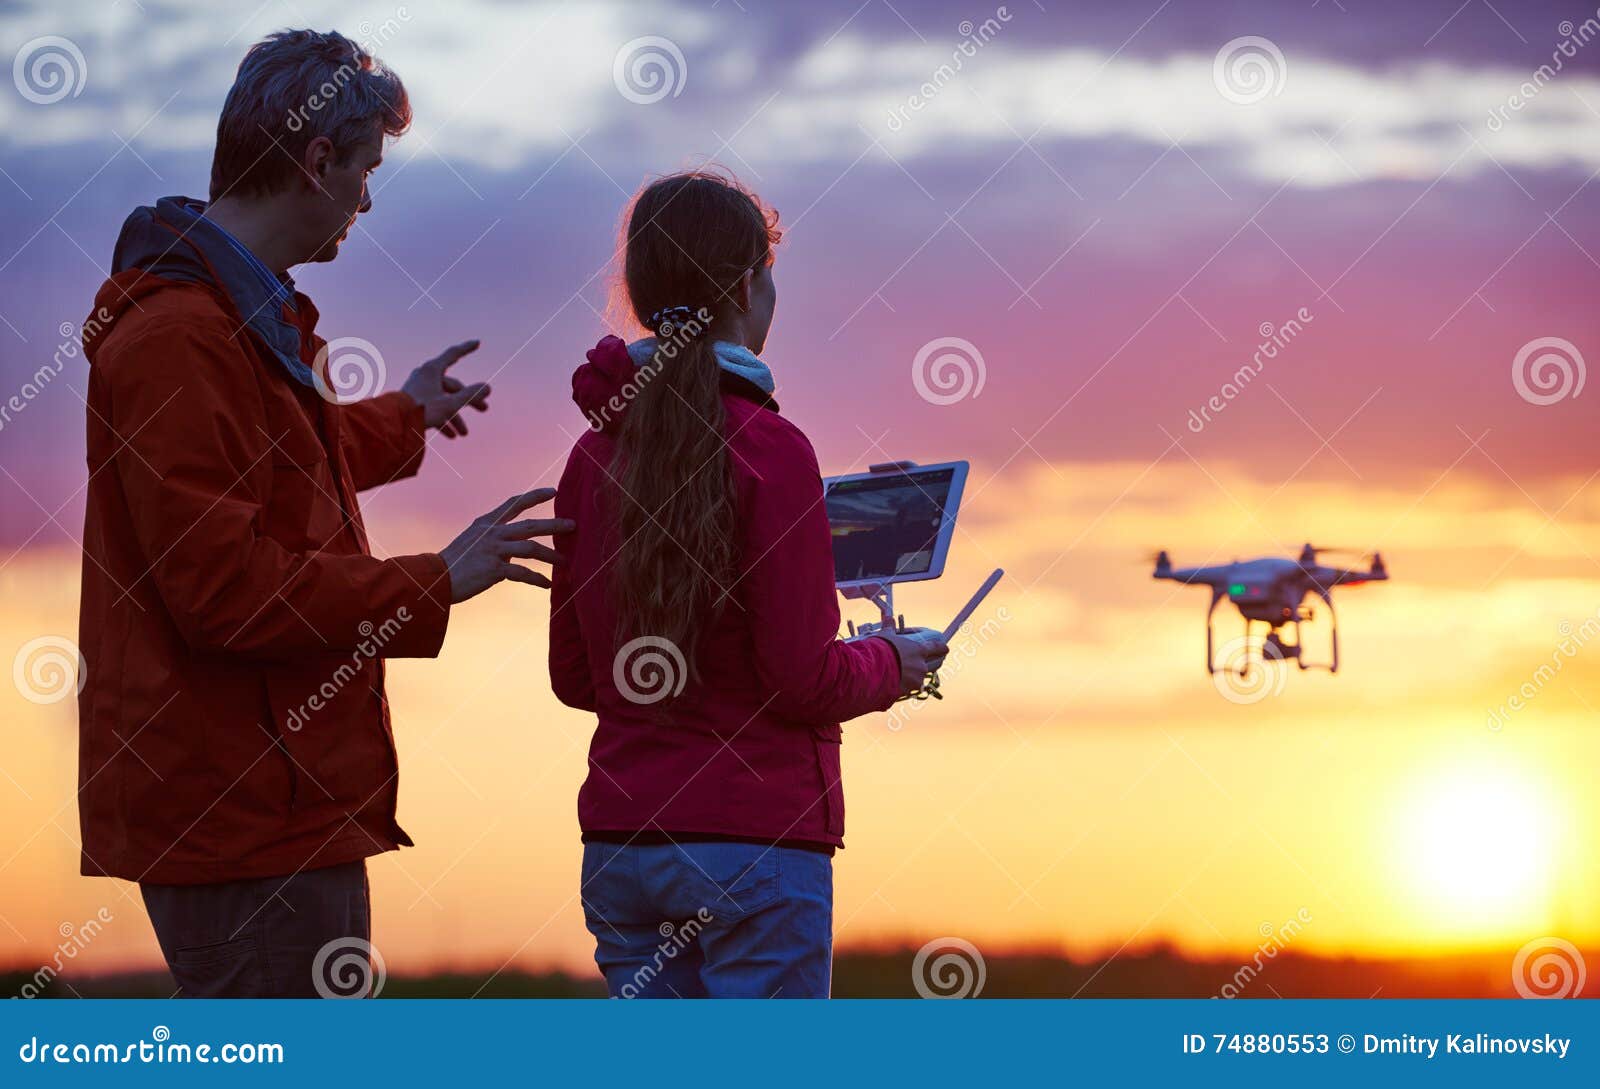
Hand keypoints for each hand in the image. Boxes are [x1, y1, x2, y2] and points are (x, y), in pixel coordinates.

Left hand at [401, 339, 490, 437]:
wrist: (393, 423)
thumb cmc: (422, 410)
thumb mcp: (450, 404)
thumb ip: (471, 395)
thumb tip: (488, 388)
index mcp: (432, 370)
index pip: (453, 354)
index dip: (467, 348)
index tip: (477, 342)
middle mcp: (425, 376)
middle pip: (453, 386)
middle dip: (469, 400)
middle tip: (484, 409)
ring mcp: (418, 389)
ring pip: (443, 400)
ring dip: (455, 417)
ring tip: (464, 433)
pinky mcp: (413, 402)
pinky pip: (432, 408)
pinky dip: (442, 420)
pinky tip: (451, 436)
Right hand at [439, 488, 573, 603]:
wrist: (434, 579)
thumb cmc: (455, 563)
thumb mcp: (473, 541)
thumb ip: (495, 539)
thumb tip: (516, 546)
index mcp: (486, 523)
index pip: (515, 503)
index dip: (535, 496)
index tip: (554, 491)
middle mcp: (491, 532)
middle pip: (531, 525)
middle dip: (554, 525)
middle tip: (573, 526)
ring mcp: (493, 549)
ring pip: (531, 548)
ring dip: (551, 556)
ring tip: (566, 562)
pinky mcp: (494, 569)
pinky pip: (523, 573)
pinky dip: (538, 579)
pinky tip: (547, 584)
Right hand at [874, 626, 948, 694]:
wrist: (872, 671)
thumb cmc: (880, 650)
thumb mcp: (886, 636)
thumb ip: (890, 628)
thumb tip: (889, 617)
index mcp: (918, 650)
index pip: (937, 648)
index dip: (942, 647)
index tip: (945, 648)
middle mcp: (921, 665)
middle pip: (936, 664)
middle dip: (935, 662)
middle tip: (929, 660)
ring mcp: (916, 680)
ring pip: (923, 677)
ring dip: (919, 675)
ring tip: (909, 673)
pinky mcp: (908, 691)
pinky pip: (911, 688)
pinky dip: (907, 685)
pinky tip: (899, 683)